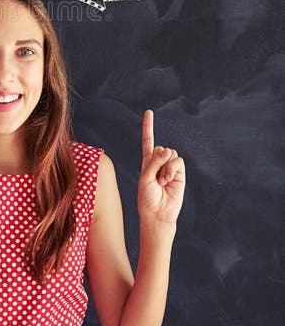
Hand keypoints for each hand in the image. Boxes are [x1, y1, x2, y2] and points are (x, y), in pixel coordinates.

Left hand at [138, 109, 185, 225]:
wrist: (157, 213)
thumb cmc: (147, 197)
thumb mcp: (145, 177)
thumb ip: (154, 161)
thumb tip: (168, 149)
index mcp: (147, 161)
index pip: (148, 141)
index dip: (148, 126)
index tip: (149, 112)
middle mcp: (159, 162)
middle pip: (161, 148)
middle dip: (157, 160)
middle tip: (155, 178)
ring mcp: (170, 167)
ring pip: (170, 154)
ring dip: (165, 167)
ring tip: (161, 182)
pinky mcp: (180, 172)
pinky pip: (178, 161)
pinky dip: (172, 169)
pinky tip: (167, 180)